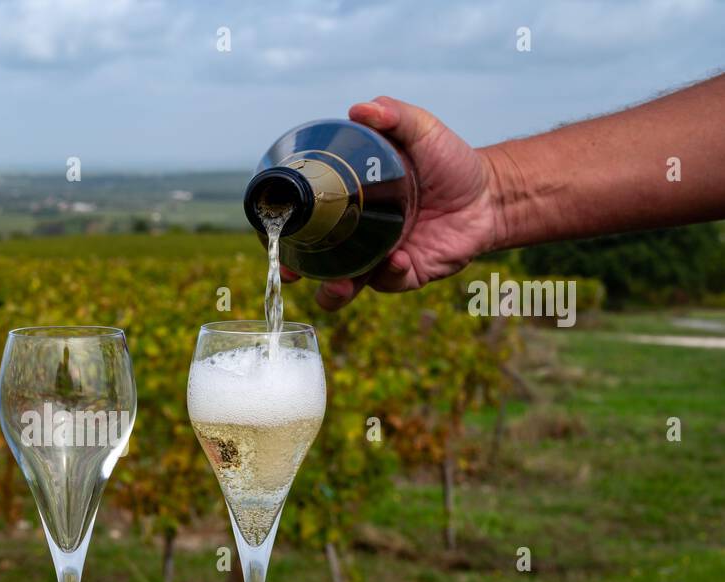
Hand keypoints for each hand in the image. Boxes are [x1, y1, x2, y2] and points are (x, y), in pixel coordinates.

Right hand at [293, 96, 503, 310]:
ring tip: (341, 284)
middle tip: (294, 273)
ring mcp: (379, 258)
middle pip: (315, 262)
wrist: (491, 193)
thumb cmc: (451, 162)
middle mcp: (357, 236)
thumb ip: (393, 116)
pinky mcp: (406, 275)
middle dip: (299, 273)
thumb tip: (359, 108)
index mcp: (349, 204)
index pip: (306, 221)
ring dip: (335, 290)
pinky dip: (389, 274)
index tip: (273, 234)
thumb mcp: (421, 131)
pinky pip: (388, 283)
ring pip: (344, 286)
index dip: (284, 232)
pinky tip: (399, 259)